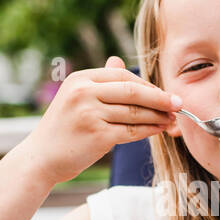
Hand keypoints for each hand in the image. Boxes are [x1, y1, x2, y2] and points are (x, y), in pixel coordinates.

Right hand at [27, 55, 181, 182]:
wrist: (41, 158)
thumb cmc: (62, 129)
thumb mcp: (75, 97)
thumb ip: (99, 80)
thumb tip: (119, 61)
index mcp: (80, 79)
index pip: (122, 76)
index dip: (147, 85)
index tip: (164, 93)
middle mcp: (84, 92)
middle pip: (133, 91)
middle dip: (160, 98)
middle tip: (178, 103)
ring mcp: (89, 114)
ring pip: (135, 112)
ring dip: (158, 116)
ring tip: (171, 120)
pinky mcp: (96, 135)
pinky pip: (131, 131)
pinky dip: (149, 131)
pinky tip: (159, 130)